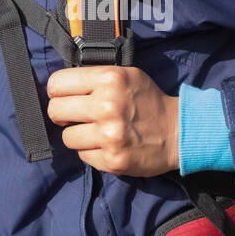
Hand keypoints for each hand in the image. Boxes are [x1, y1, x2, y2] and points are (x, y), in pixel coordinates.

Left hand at [46, 65, 179, 176]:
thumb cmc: (148, 101)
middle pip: (55, 111)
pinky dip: (91, 151)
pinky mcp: (112, 159)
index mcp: (109, 79)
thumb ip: (94, 78)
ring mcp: (109, 135)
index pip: (57, 83)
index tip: (65, 97)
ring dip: (78, 135)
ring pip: (67, 137)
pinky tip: (108, 145)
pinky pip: (82, 155)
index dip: (57, 92)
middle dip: (63, 115)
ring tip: (97, 132)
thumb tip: (59, 88)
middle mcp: (107, 105)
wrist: (178, 132)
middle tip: (77, 117)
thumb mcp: (126, 75)